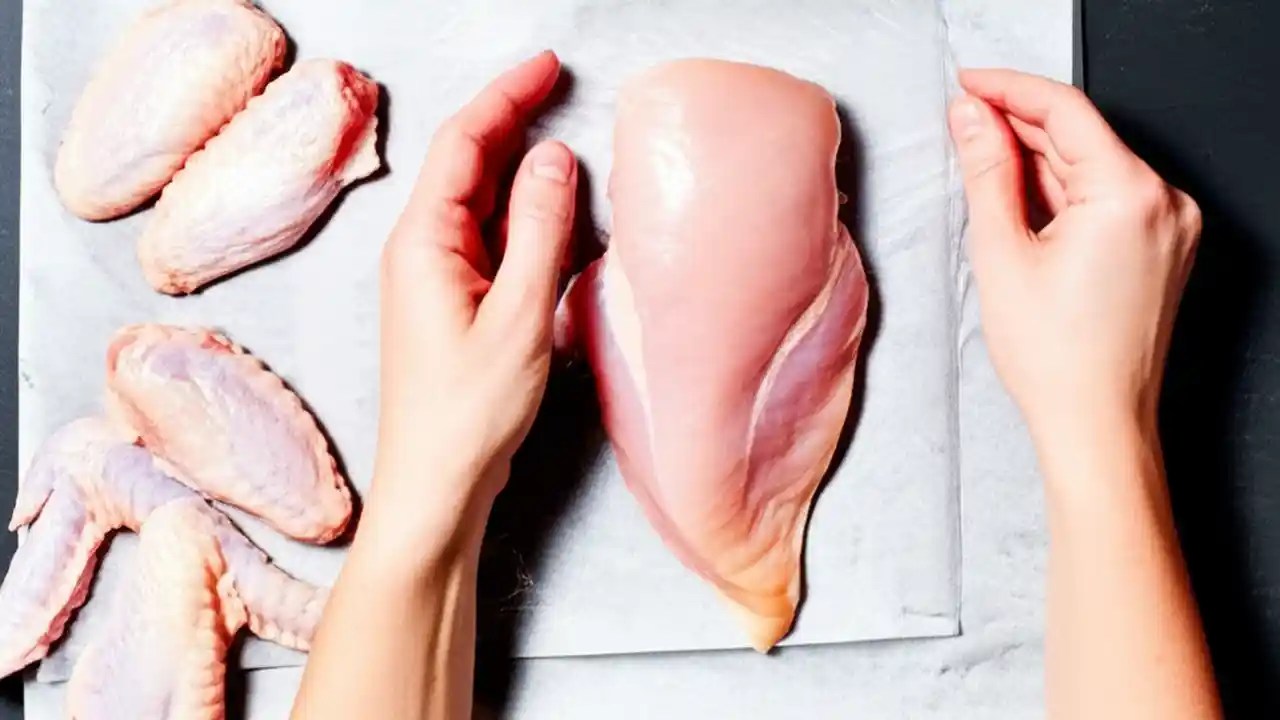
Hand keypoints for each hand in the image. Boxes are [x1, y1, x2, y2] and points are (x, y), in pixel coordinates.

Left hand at [374, 51, 576, 527]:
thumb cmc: (467, 413)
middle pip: (467, 162)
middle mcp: (422, 250)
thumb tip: (556, 159)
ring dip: (520, 167)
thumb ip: (541, 231)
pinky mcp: (454, 304)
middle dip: (512, 119)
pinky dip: (522, 217)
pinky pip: (489, 239)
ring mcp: (436, 277)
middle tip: (561, 87)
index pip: (463, 142)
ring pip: (480, 201)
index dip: (506, 96)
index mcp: (423, 242)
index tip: (549, 66)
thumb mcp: (518, 315)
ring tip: (565, 140)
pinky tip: (553, 215)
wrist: (436, 486)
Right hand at [948, 70, 1201, 438]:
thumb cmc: (1055, 357)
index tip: (969, 84)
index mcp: (1131, 194)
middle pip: (1081, 137)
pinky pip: (1107, 197)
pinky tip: (1021, 202)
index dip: (1008, 89)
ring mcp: (1169, 225)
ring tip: (983, 168)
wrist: (1095, 422)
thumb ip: (986, 170)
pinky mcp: (1162, 246)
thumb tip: (972, 116)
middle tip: (962, 123)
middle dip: (1018, 126)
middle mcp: (1164, 202)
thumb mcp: (1002, 251)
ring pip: (1091, 167)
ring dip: (1037, 161)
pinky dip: (1062, 193)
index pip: (1065, 110)